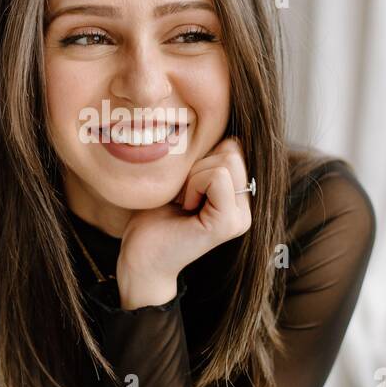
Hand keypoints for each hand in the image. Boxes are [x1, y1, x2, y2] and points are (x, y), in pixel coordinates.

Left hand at [116, 137, 252, 305]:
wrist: (140, 259)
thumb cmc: (153, 218)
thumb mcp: (182, 179)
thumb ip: (204, 160)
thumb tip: (221, 127)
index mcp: (237, 197)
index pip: (234, 147)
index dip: (202, 158)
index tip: (184, 187)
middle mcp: (245, 208)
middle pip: (232, 150)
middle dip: (198, 166)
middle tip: (182, 197)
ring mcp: (240, 217)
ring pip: (224, 161)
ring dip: (192, 177)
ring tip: (183, 203)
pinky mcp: (228, 223)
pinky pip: (216, 177)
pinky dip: (193, 185)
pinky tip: (185, 208)